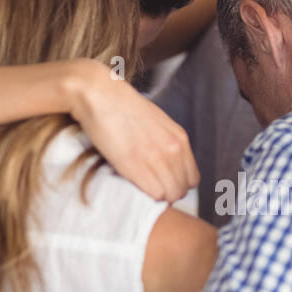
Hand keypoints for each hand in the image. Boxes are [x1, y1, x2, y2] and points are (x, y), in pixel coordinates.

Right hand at [63, 59, 198, 202]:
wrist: (100, 95)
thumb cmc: (123, 107)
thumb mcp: (157, 122)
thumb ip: (166, 142)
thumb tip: (167, 163)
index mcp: (179, 138)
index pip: (192, 178)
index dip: (178, 184)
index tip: (164, 183)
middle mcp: (173, 149)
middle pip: (182, 189)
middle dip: (169, 192)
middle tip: (151, 188)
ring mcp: (156, 157)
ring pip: (170, 194)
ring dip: (158, 196)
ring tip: (142, 187)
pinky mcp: (135, 165)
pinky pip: (155, 194)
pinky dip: (146, 195)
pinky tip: (135, 185)